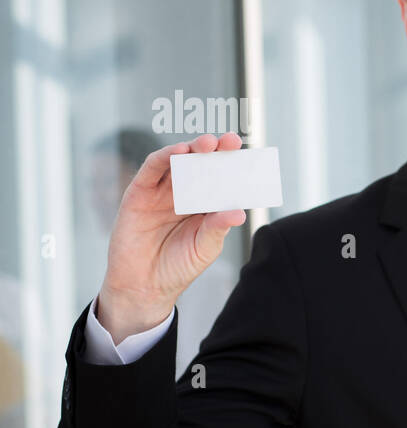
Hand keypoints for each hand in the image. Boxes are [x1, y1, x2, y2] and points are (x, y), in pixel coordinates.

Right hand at [97, 132, 246, 342]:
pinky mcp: (138, 193)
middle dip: (215, 150)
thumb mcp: (204, 248)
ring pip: (177, 162)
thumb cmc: (177, 267)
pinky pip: (151, 169)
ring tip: (208, 144)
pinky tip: (179, 152)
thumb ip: (218, 227)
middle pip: (200, 165)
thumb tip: (239, 212)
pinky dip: (164, 157)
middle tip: (229, 141)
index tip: (247, 153)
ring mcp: (160, 192)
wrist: (143, 287)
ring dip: (191, 149)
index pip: (220, 179)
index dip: (232, 164)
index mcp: (204, 205)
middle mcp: (183, 194)